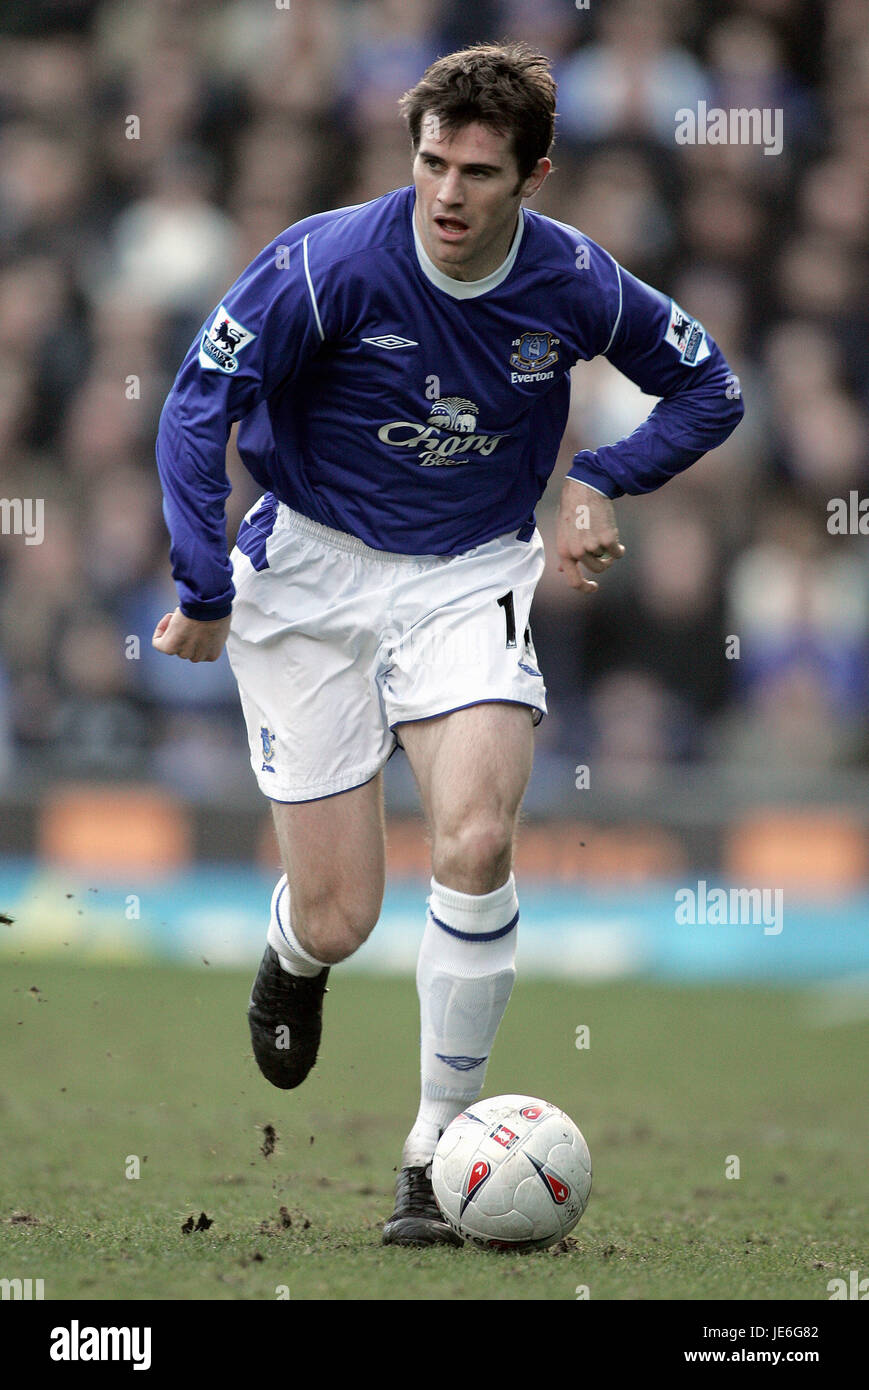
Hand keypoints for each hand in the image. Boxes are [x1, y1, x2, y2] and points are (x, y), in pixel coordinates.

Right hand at [151, 607, 231, 661]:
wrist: (210, 606)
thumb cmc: (218, 610)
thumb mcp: (219, 625)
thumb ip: (209, 633)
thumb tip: (201, 628)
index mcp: (212, 654)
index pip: (200, 649)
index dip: (196, 634)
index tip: (196, 622)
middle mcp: (198, 657)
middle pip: (187, 648)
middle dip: (185, 633)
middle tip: (187, 617)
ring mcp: (184, 653)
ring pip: (174, 644)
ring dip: (174, 630)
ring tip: (181, 615)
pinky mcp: (170, 647)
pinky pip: (158, 643)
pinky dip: (160, 630)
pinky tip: (169, 618)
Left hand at [555, 478, 624, 593]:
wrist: (584, 490)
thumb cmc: (572, 509)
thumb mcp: (562, 533)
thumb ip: (565, 552)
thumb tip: (562, 570)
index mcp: (564, 551)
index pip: (574, 581)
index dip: (585, 588)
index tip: (594, 586)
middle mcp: (577, 552)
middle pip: (596, 568)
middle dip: (603, 563)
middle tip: (606, 553)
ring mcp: (592, 546)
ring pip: (606, 559)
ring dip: (610, 553)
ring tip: (608, 540)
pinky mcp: (607, 539)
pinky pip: (617, 552)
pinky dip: (619, 548)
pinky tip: (618, 542)